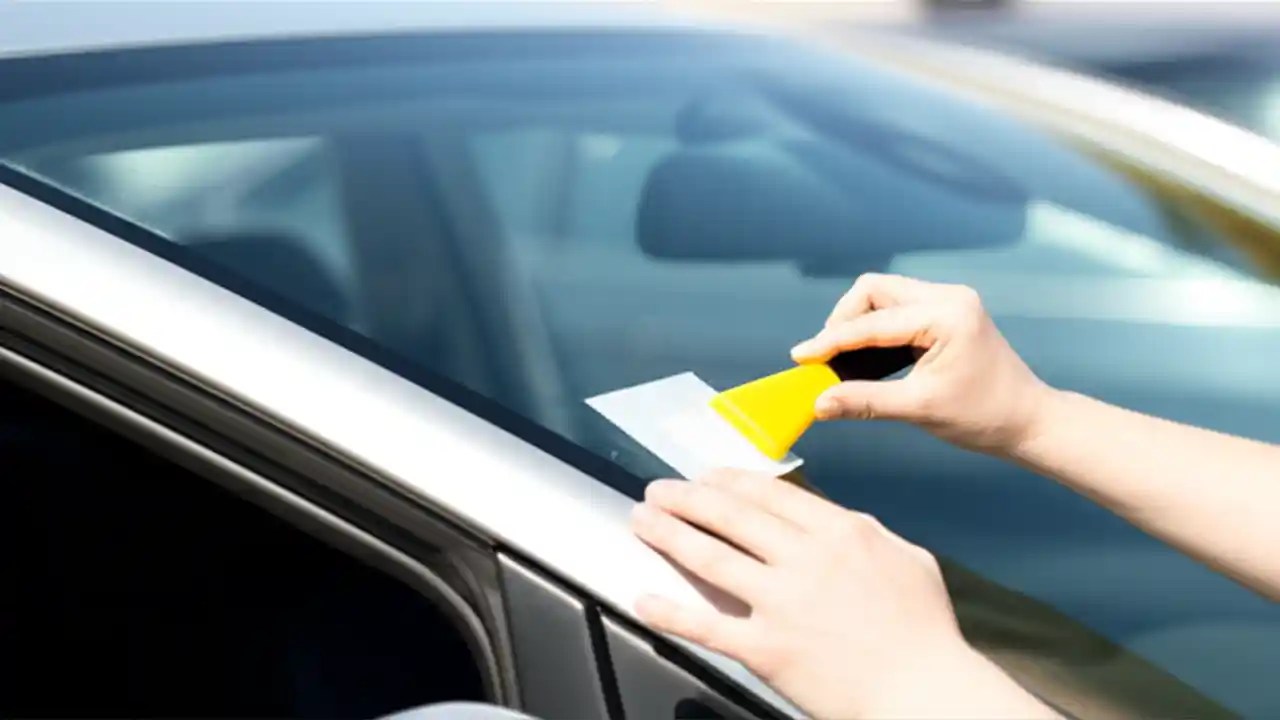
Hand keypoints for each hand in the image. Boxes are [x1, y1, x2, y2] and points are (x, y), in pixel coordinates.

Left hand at [631, 470, 1053, 718]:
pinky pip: (708, 625)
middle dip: (688, 497)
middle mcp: (806, 559)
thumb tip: (835, 519)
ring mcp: (782, 603)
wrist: (925, 693)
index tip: (706, 476)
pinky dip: (671, 611)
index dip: (729, 481)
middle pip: (731, 516)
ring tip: (642, 520)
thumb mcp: (907, 559)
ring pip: (710, 558)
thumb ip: (865, 532)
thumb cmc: (925, 633)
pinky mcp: (766, 649)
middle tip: (659, 489)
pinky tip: (646, 599)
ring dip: (669, 535)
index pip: (770, 494)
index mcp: (841, 532)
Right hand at [790, 273, 1050, 453]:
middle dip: (844, 321)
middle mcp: (947, 297)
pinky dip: (876, 330)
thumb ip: (864, 402)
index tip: (800, 357)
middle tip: (825, 358)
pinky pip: (897, 311)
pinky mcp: (947, 314)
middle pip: (874, 290)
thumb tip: (818, 404)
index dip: (831, 340)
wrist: (1028, 422)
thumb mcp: (919, 409)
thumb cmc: (983, 416)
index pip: (873, 322)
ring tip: (841, 359)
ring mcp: (949, 302)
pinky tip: (865, 359)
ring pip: (884, 297)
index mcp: (946, 314)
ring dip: (858, 324)